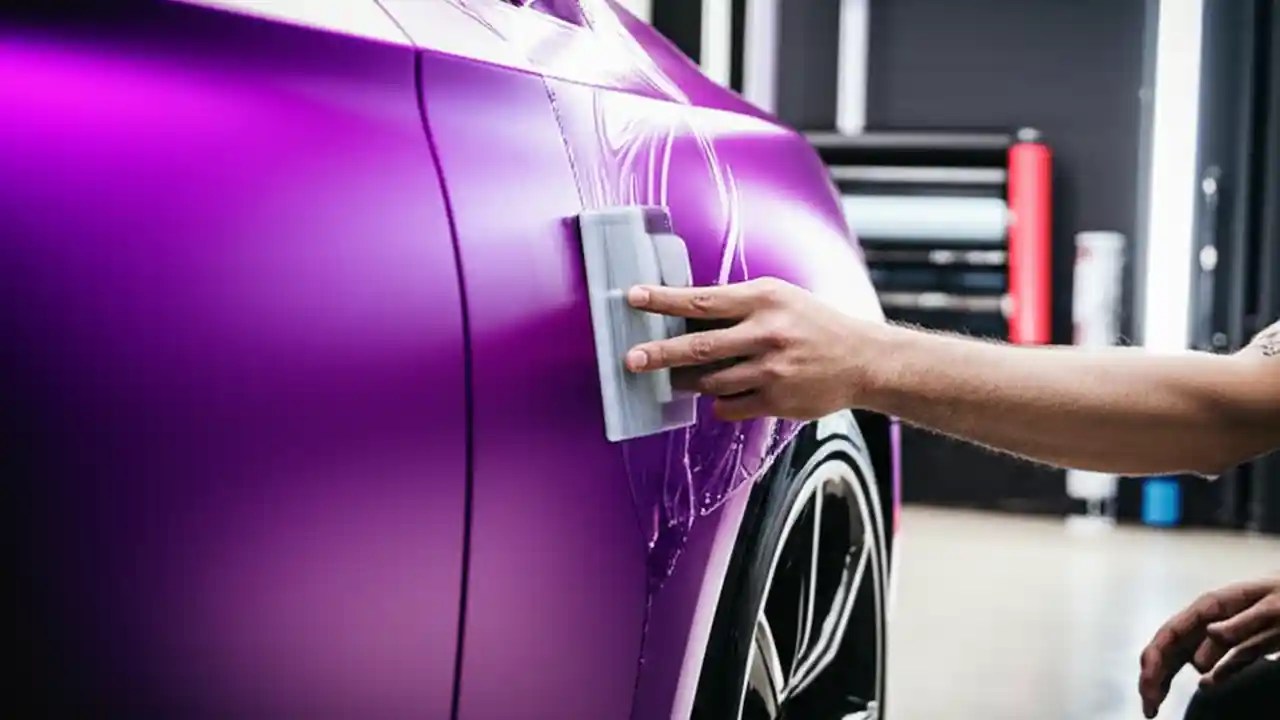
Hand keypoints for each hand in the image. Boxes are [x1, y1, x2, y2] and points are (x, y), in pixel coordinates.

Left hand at [623, 277, 885, 420]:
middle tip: (631, 359)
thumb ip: (739, 304)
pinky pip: (728, 406)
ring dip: (689, 381)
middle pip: (699, 346)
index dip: (664, 300)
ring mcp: (771, 370)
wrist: (863, 360)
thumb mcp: (780, 298)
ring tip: (679, 378)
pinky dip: (719, 401)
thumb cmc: (815, 324)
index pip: (702, 300)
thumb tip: (687, 313)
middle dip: (660, 353)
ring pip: (711, 381)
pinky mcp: (776, 401)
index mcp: (764, 300)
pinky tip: (725, 393)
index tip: (633, 297)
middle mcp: (766, 334)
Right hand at [1138, 576, 1279, 717]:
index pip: (1170, 633)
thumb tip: (1209, 633)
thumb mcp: (1269, 607)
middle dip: (1153, 675)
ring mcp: (1222, 633)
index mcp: (1210, 607)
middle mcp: (1208, 620)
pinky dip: (1208, 678)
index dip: (1154, 660)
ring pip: (1185, 657)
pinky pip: (1219, 664)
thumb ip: (1240, 623)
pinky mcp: (1241, 645)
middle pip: (1170, 648)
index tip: (1149, 685)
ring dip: (1169, 679)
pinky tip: (1204, 688)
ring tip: (1159, 703)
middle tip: (1149, 706)